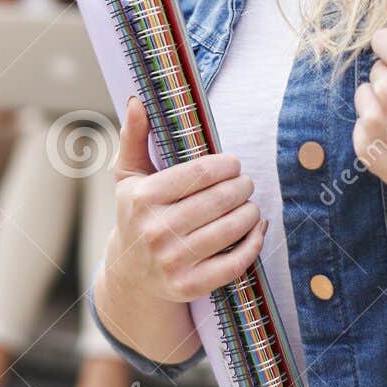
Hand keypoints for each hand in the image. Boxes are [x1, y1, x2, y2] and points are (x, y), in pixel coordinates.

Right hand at [106, 95, 265, 302]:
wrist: (130, 273)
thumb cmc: (136, 214)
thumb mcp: (129, 176)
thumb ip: (134, 137)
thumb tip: (138, 100)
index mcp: (141, 198)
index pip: (201, 172)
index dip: (227, 165)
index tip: (233, 164)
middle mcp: (155, 230)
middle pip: (221, 199)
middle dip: (242, 187)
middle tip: (246, 183)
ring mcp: (172, 261)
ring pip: (232, 228)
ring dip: (251, 212)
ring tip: (250, 204)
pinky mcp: (189, 286)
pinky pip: (235, 262)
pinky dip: (254, 243)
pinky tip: (257, 229)